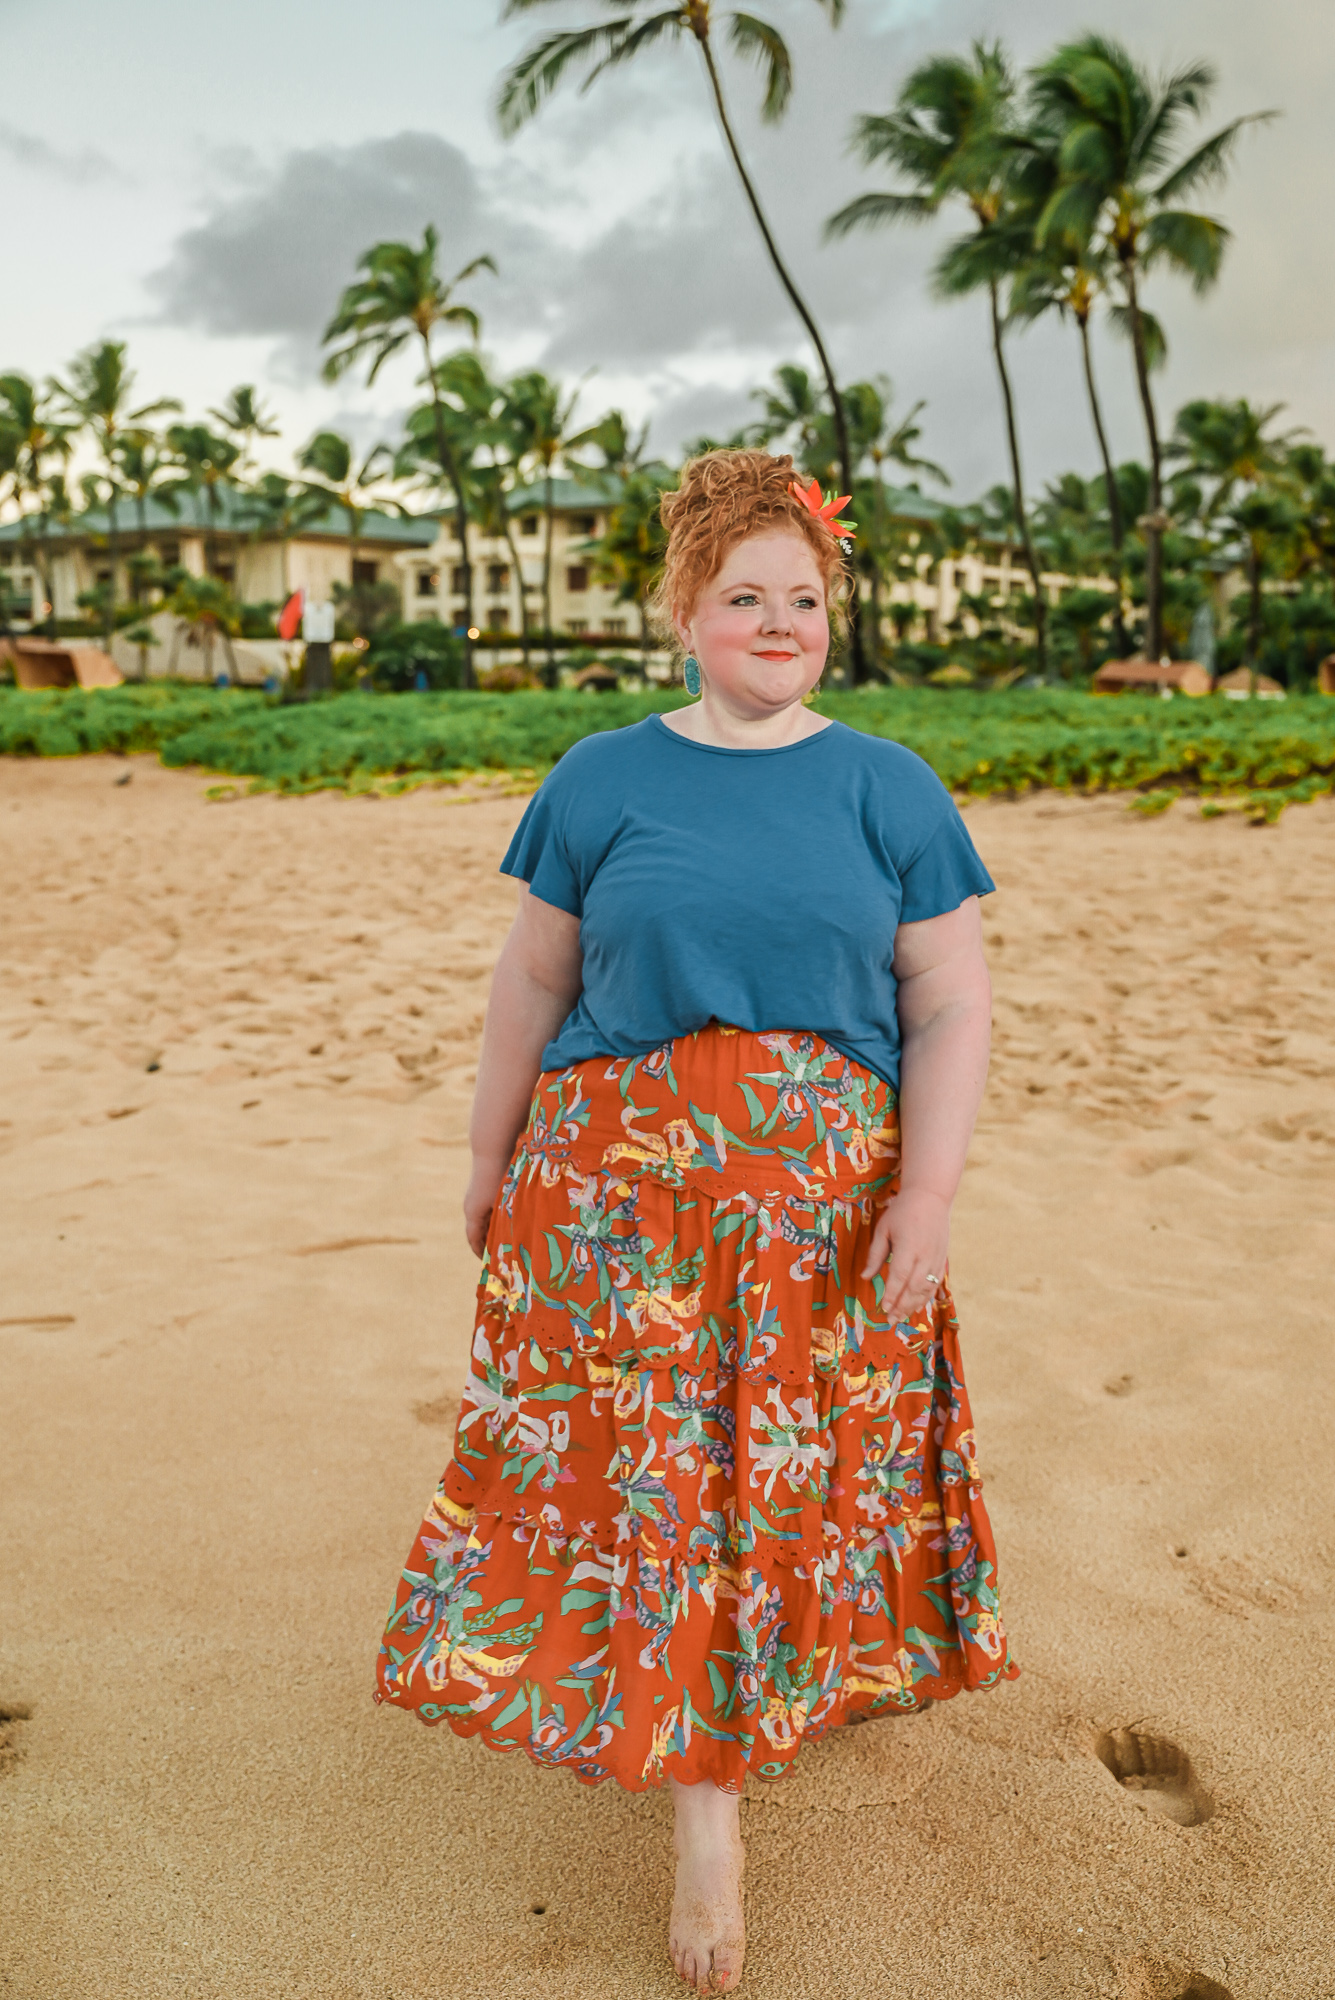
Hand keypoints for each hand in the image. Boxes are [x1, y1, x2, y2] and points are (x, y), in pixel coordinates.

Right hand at [463, 1156, 506, 1258]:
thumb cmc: (500, 1176)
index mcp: (473, 1213)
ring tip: (507, 1241)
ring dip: (493, 1230)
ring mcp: (474, 1198)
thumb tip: (518, 1239)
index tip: (491, 1264)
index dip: (481, 1253)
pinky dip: (495, 1218)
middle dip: (489, 1244)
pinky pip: (486, 1210)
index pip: (474, 1240)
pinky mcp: (481, 1190)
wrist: (492, 1149)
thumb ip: (509, 1219)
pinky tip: (509, 1219)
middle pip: (478, 1232)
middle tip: (502, 1256)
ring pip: (483, 1220)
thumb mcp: (505, 1202)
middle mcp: (470, 1207)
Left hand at [860, 1186, 950, 1320]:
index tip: (883, 1308)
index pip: (899, 1277)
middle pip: (913, 1288)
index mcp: (908, 1248)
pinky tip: (917, 1305)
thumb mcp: (884, 1229)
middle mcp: (924, 1256)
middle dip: (901, 1306)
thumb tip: (865, 1276)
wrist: (931, 1197)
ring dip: (914, 1305)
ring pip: (926, 1289)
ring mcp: (936, 1259)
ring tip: (902, 1317)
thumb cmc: (903, 1211)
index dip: (891, 1295)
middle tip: (890, 1320)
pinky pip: (935, 1283)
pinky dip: (926, 1296)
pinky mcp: (942, 1259)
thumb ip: (875, 1254)